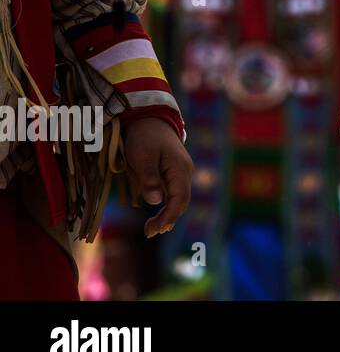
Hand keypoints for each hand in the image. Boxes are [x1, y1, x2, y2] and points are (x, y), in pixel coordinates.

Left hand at [122, 116, 192, 237]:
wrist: (151, 119)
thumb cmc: (145, 137)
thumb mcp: (142, 157)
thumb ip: (149, 179)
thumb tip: (155, 201)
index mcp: (180, 169)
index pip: (179, 199)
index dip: (168, 216)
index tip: (154, 229)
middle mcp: (185, 172)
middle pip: (181, 201)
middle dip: (167, 219)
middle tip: (149, 232)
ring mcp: (181, 172)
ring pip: (179, 198)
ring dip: (168, 214)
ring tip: (152, 228)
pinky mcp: (175, 172)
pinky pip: (175, 192)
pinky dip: (167, 205)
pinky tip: (158, 215)